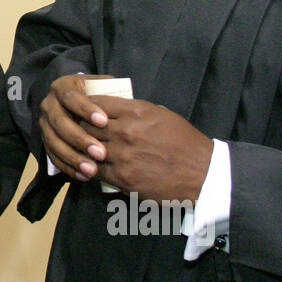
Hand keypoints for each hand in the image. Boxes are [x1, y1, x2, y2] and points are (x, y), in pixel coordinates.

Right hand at [39, 74, 113, 181]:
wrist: (84, 106)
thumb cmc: (101, 97)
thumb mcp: (105, 88)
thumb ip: (112, 93)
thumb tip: (127, 101)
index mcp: (63, 86)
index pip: (71, 96)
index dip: (85, 109)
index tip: (104, 122)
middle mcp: (50, 103)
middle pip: (60, 121)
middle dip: (80, 138)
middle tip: (100, 152)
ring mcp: (46, 123)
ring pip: (54, 141)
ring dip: (73, 157)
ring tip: (92, 169)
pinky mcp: (46, 141)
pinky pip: (53, 156)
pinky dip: (68, 167)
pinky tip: (83, 176)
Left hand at [88, 98, 212, 201]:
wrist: (203, 174)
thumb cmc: (185, 143)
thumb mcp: (163, 115)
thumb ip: (137, 112)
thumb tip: (116, 110)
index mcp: (137, 111)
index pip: (97, 103)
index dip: (85, 107)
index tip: (82, 111)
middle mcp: (127, 131)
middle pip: (87, 126)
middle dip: (81, 128)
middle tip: (77, 132)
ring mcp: (123, 155)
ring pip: (89, 149)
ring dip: (85, 150)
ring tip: (83, 150)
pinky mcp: (123, 178)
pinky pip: (97, 171)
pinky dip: (92, 168)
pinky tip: (92, 166)